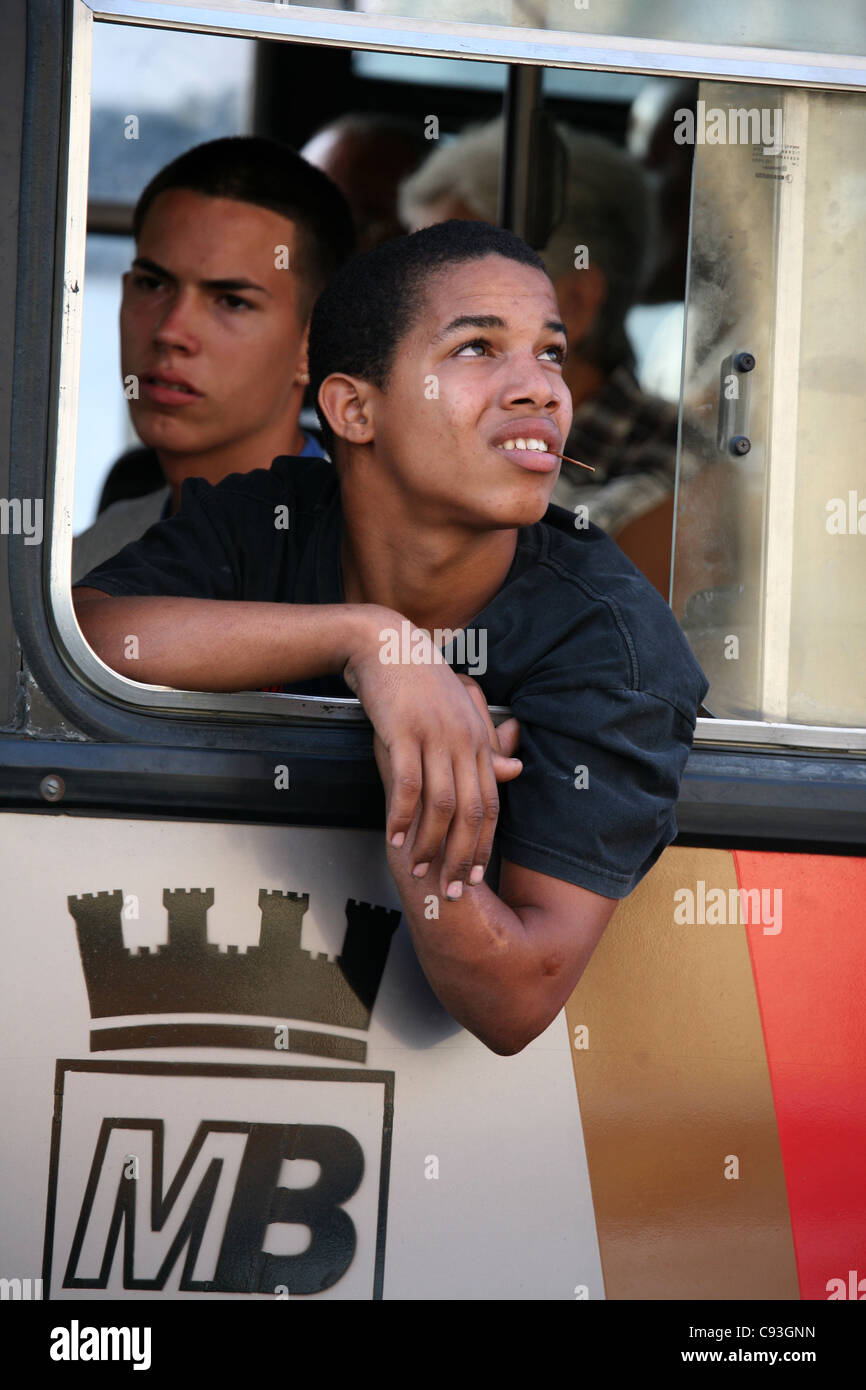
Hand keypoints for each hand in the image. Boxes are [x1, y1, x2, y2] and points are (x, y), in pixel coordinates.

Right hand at [345, 625, 521, 898]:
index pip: (491, 803)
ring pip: (443, 804)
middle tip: (453, 890)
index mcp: (479, 739)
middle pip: (472, 811)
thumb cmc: (420, 679)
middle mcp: (464, 740)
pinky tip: (394, 838)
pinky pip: (408, 784)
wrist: (386, 643)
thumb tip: (514, 771)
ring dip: (431, 844)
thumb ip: (486, 743)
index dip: (486, 844)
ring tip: (419, 871)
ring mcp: (435, 736)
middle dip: (464, 856)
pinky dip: (402, 816)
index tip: (477, 876)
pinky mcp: (404, 731)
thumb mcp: (460, 711)